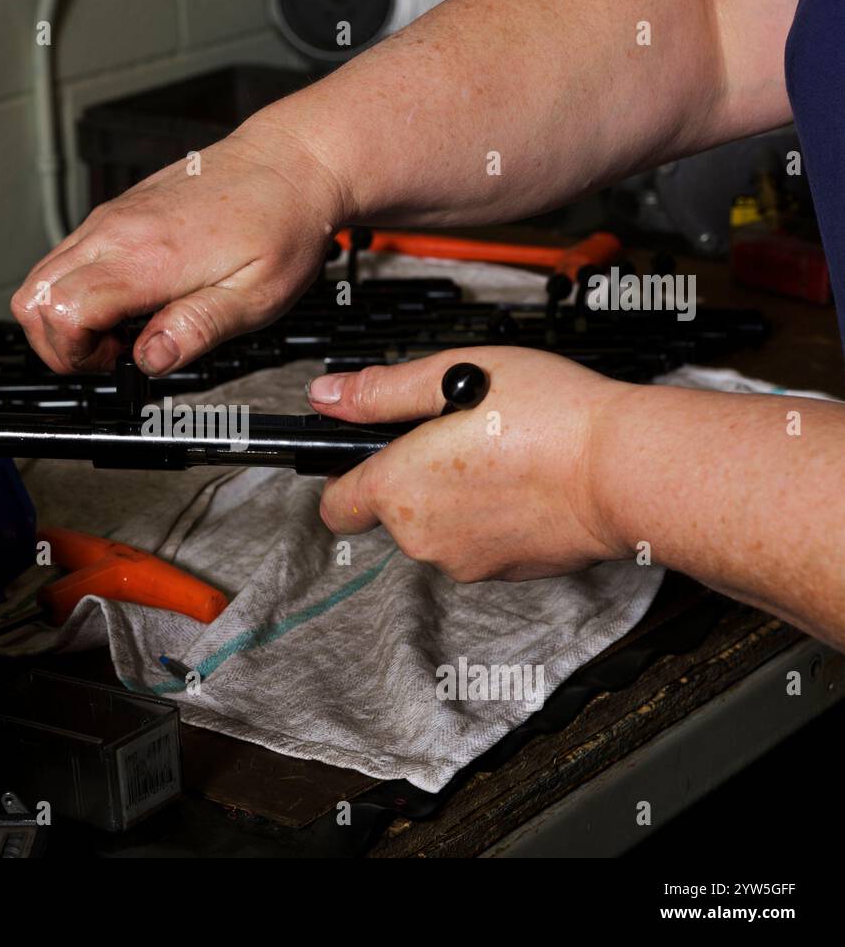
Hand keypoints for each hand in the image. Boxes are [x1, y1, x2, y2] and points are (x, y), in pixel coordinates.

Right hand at [10, 123, 346, 374]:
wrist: (291, 165)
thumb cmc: (281, 226)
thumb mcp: (255, 297)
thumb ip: (196, 330)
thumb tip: (149, 360)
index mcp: (147, 258)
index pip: (61, 312)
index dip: (76, 354)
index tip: (115, 362)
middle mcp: (116, 232)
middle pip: (33, 298)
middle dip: (59, 343)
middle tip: (111, 355)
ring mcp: (110, 219)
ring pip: (41, 276)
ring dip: (64, 317)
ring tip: (120, 331)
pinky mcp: (115, 213)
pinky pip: (65, 257)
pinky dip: (76, 291)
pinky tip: (126, 301)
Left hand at [311, 347, 637, 581]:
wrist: (623, 471)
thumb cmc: (546, 417)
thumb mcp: (451, 375)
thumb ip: (380, 392)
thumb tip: (327, 395)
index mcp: (397, 491)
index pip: (335, 504)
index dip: (345, 474)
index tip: (370, 451)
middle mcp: (422, 538)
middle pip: (391, 512)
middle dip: (413, 477)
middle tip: (458, 433)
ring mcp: (465, 562)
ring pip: (437, 528)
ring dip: (454, 497)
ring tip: (499, 453)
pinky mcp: (505, 574)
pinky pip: (479, 542)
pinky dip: (490, 518)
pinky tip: (522, 482)